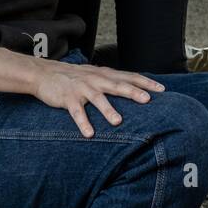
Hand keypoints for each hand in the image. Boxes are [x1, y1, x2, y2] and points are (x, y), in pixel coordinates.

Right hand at [32, 59, 164, 138]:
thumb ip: (114, 80)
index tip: (162, 90)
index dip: (146, 83)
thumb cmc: (76, 77)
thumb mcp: (97, 75)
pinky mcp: (68, 99)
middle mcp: (96, 80)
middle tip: (148, 100)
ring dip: (108, 110)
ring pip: (98, 99)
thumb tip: (136, 87)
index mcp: (105, 75)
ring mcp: (82, 89)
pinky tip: (89, 133)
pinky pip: (76, 112)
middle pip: (117, 85)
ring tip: (118, 121)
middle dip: (133, 92)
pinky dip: (83, 122)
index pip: (129, 77)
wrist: (45, 73)